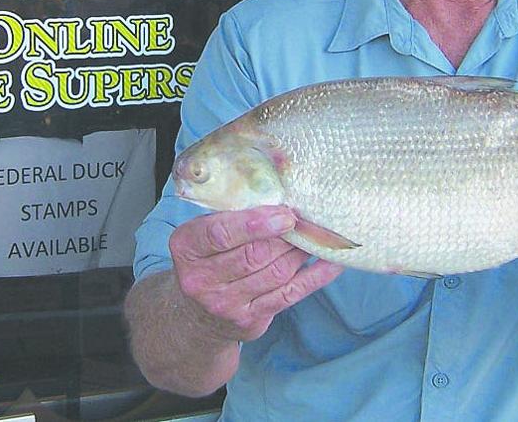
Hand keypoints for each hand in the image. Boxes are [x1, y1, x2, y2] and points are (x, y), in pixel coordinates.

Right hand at [168, 206, 343, 341]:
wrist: (196, 315)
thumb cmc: (207, 259)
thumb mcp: (203, 234)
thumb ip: (230, 216)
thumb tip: (281, 196)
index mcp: (187, 247)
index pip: (220, 233)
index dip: (254, 223)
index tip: (284, 214)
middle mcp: (201, 279)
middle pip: (252, 254)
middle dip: (284, 236)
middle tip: (306, 219)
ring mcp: (225, 303)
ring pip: (274, 273)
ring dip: (300, 251)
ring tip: (316, 233)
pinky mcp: (249, 320)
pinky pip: (289, 295)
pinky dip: (314, 277)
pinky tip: (331, 262)